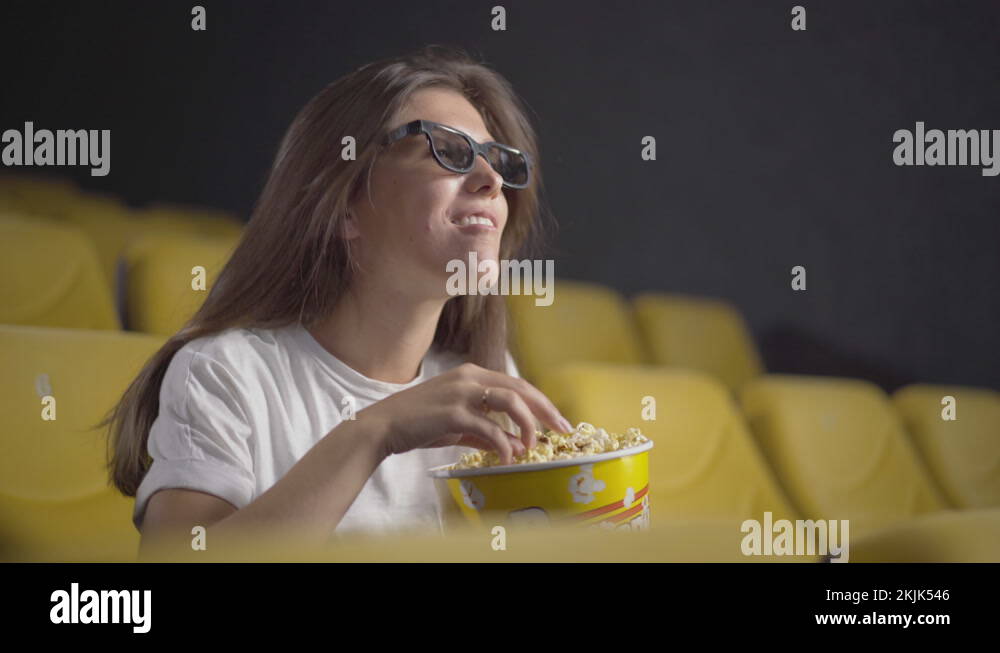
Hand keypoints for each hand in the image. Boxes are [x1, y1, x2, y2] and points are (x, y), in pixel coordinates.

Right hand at [357, 363, 572, 464]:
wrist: (383, 426)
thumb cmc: (418, 424)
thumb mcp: (456, 424)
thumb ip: (484, 431)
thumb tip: (512, 445)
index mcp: (471, 374)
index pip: (516, 384)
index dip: (541, 402)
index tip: (558, 421)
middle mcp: (469, 378)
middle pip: (520, 389)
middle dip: (545, 410)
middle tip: (563, 430)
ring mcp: (461, 394)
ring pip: (509, 403)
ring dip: (527, 425)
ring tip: (532, 446)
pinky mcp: (453, 413)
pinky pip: (489, 428)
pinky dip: (503, 445)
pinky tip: (508, 458)